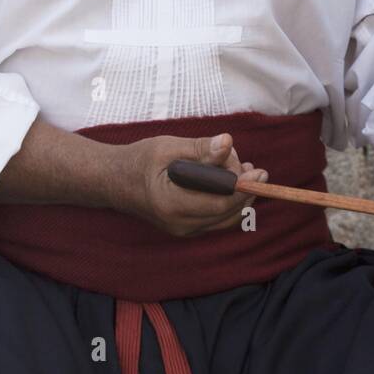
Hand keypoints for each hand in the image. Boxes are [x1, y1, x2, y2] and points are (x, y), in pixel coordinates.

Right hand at [119, 132, 267, 237]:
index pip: (220, 203)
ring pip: (225, 219)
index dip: (244, 188)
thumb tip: (228, 143)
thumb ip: (199, 148)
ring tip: (240, 167)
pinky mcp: (186, 228)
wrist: (113, 180)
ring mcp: (182, 230)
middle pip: (227, 213)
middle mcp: (179, 224)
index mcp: (172, 205)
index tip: (260, 171)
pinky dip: (228, 202)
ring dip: (238, 195)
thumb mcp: (168, 147)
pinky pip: (216, 219)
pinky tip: (230, 180)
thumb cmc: (139, 160)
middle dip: (243, 188)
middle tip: (243, 161)